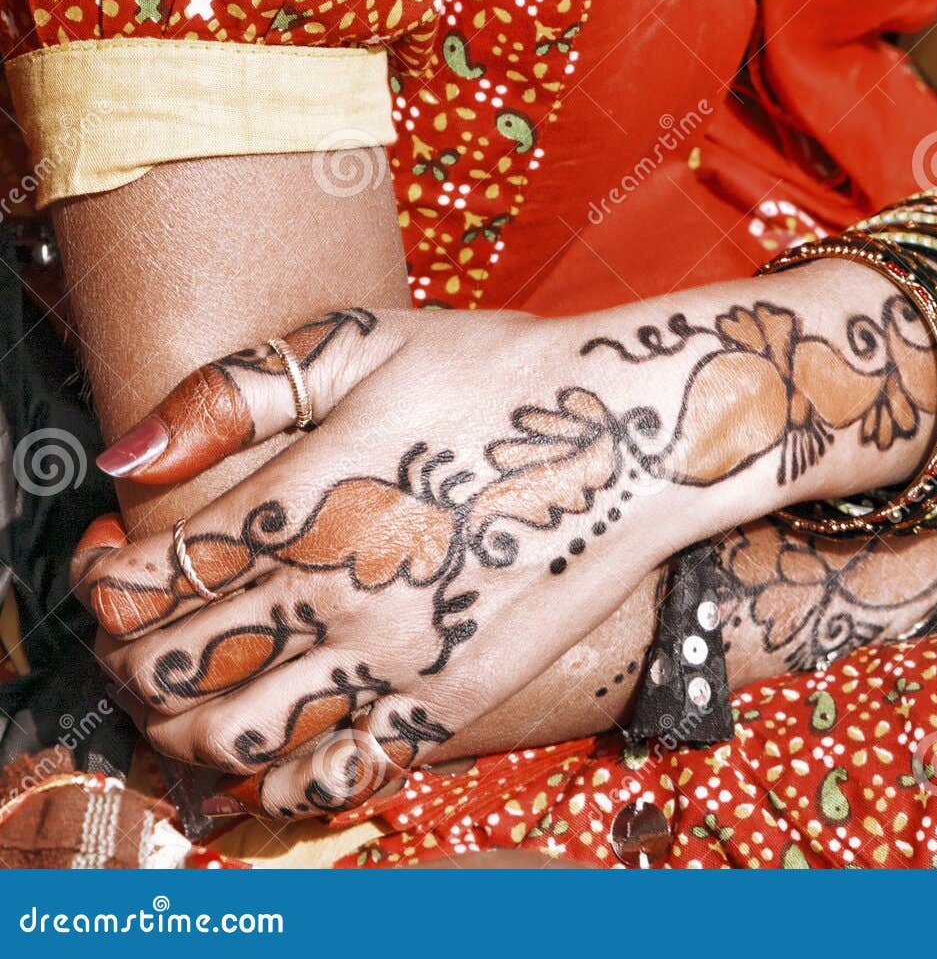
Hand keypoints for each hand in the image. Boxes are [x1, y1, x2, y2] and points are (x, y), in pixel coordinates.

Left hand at [73, 268, 936, 816]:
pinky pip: (339, 778)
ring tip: (191, 692)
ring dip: (181, 725)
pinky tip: (271, 753)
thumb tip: (125, 452)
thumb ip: (236, 392)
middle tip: (138, 633)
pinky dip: (279, 781)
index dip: (108, 579)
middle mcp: (344, 593)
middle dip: (127, 658)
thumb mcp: (367, 341)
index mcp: (311, 500)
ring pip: (236, 738)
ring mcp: (401, 658)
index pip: (152, 578)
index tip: (115, 559)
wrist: (641, 431)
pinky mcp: (455, 702)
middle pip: (175, 669)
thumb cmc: (503, 373)